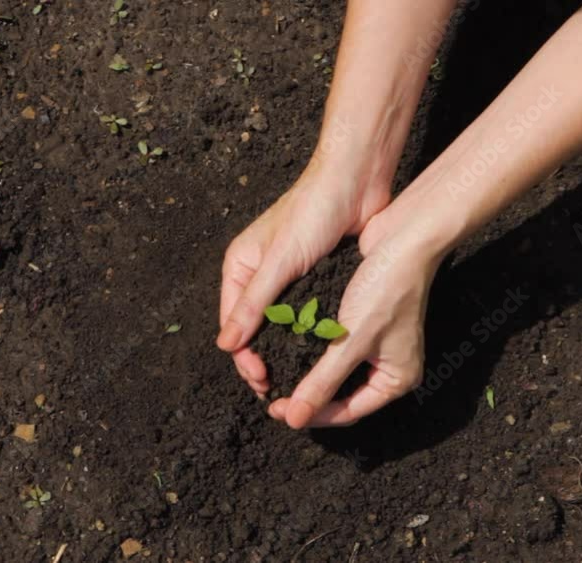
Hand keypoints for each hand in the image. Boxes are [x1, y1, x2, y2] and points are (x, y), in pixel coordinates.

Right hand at [217, 164, 390, 395]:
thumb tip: (226, 346)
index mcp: (239, 268)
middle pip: (254, 330)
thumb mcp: (278, 262)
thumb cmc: (312, 212)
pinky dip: (307, 337)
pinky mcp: (315, 281)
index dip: (243, 354)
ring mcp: (288, 281)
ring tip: (296, 382)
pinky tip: (317, 358)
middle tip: (277, 389)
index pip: (232, 322)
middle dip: (262, 359)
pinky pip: (306, 317)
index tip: (260, 379)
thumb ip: (253, 305)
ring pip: (281, 327)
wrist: (355, 182)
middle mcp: (259, 276)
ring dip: (285, 352)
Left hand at [267, 200, 446, 427]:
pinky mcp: (364, 322)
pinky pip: (335, 346)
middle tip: (272, 397)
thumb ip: (321, 381)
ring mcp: (378, 343)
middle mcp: (389, 365)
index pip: (347, 411)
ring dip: (307, 374)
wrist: (405, 236)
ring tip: (275, 375)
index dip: (312, 414)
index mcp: (396, 380)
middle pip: (341, 394)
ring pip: (335, 370)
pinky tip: (287, 349)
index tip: (276, 410)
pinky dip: (313, 351)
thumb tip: (295, 419)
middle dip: (308, 396)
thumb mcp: (350, 341)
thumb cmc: (385, 288)